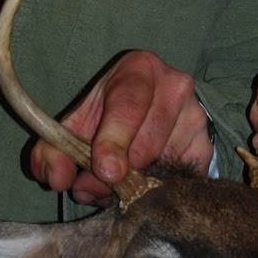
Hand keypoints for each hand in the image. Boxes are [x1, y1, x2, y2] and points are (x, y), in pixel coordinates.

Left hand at [30, 49, 212, 204]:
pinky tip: (146, 177)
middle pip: (143, 148)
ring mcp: (196, 115)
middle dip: (115, 176)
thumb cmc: (106, 114)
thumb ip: (51, 150)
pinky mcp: (206, 145)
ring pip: (161, 168)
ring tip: (119, 177)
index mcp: (138, 69)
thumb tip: (57, 177)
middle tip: (96, 180)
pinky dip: (159, 188)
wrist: (149, 106)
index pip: (128, 107)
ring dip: (135, 186)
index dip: (113, 142)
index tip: (104, 171)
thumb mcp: (74, 125)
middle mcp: (174, 85)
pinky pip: (180, 180)